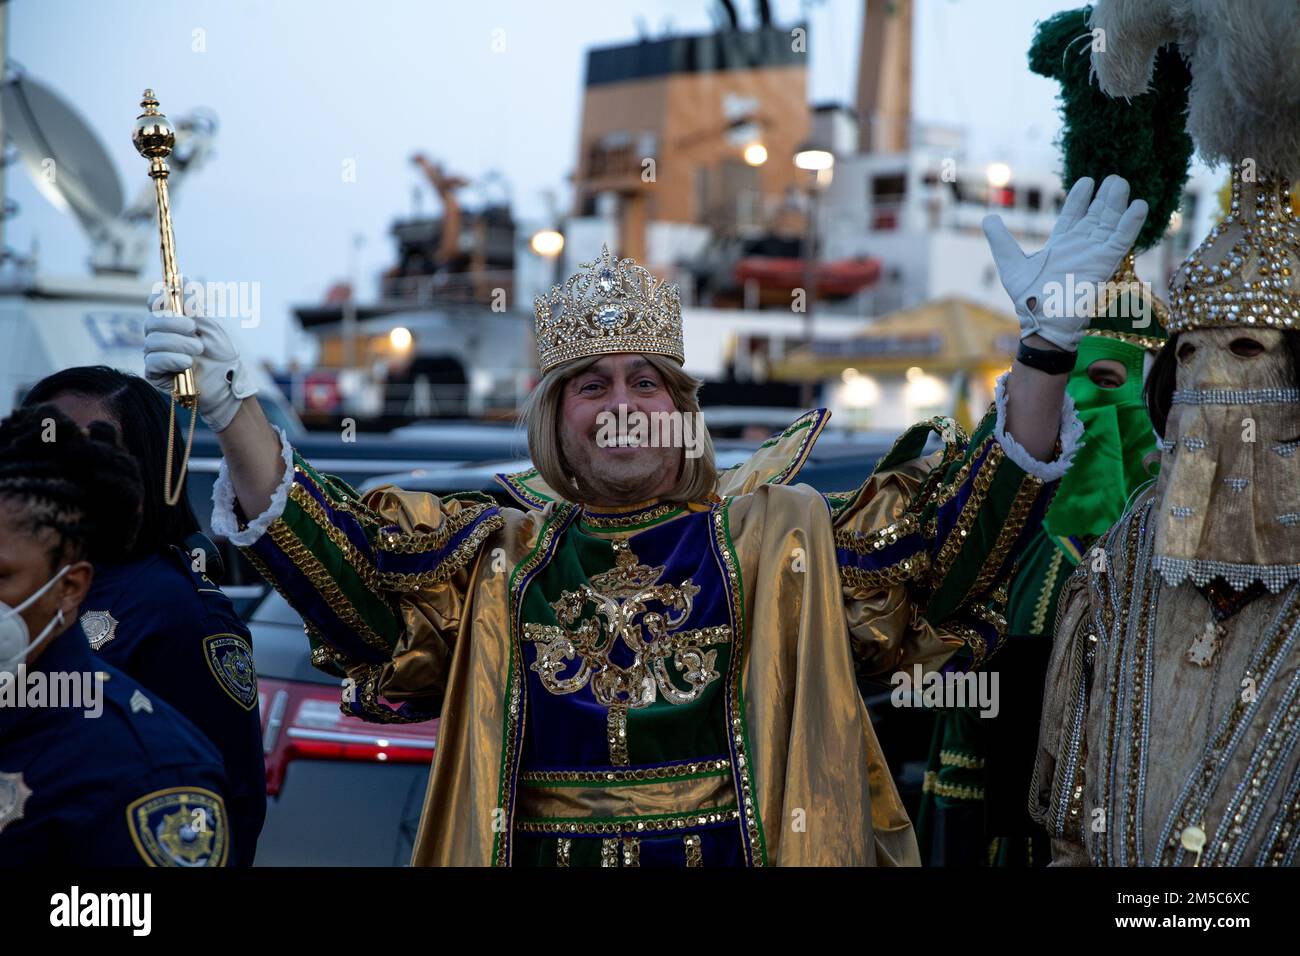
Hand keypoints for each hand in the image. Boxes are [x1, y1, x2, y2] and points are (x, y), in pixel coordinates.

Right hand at [143, 279, 255, 431]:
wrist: (229, 385)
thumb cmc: (222, 355)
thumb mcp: (211, 326)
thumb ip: (194, 306)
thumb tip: (182, 279)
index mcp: (173, 321)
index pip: (154, 304)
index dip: (158, 298)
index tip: (170, 297)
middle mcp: (161, 336)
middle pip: (151, 321)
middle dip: (172, 322)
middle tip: (193, 329)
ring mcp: (157, 354)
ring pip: (152, 341)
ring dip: (177, 343)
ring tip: (198, 350)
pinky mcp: (156, 374)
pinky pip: (153, 361)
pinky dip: (170, 358)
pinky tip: (187, 363)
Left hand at [983, 174, 1147, 351]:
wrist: (1043, 323)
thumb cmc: (1028, 299)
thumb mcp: (1011, 263)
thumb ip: (1001, 240)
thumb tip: (989, 217)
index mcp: (1059, 245)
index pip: (1072, 215)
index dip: (1079, 198)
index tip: (1086, 180)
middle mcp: (1079, 246)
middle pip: (1095, 215)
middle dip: (1104, 196)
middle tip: (1113, 176)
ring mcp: (1094, 254)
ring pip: (1109, 223)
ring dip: (1117, 203)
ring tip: (1122, 182)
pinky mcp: (1105, 263)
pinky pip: (1121, 240)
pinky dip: (1131, 223)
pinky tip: (1139, 205)